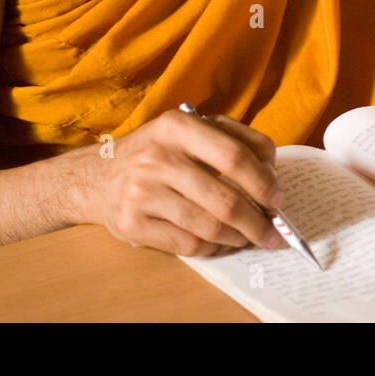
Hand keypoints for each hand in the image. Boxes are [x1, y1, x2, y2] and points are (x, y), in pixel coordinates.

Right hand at [85, 108, 286, 256]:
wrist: (96, 176)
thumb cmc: (156, 151)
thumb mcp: (188, 128)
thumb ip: (232, 139)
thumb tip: (271, 172)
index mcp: (178, 127)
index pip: (235, 156)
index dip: (264, 181)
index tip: (278, 197)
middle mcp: (157, 157)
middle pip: (225, 199)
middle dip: (258, 221)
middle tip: (273, 230)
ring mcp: (142, 193)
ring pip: (209, 227)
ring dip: (240, 238)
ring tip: (252, 238)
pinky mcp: (133, 224)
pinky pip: (188, 245)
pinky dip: (214, 248)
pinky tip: (223, 243)